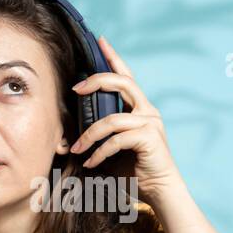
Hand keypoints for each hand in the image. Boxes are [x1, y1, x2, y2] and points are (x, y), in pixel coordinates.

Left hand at [69, 35, 181, 205]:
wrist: (159, 191)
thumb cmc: (133, 170)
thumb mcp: (113, 145)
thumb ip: (102, 131)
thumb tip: (74, 125)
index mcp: (140, 108)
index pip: (126, 77)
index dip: (114, 58)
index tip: (101, 41)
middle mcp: (148, 111)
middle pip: (123, 83)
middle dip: (97, 81)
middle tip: (76, 89)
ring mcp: (151, 123)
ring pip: (112, 119)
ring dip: (89, 135)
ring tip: (78, 150)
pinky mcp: (150, 138)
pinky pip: (117, 139)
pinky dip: (100, 152)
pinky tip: (92, 162)